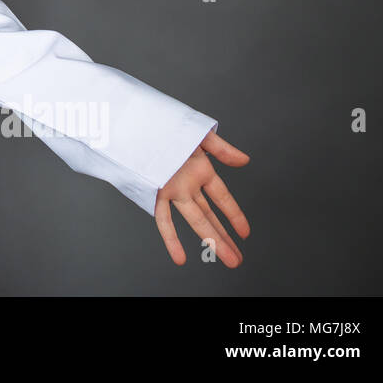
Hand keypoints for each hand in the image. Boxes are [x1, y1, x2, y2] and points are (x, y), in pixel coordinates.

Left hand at [154, 129, 249, 266]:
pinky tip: (179, 257)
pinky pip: (164, 220)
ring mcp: (173, 191)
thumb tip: (245, 160)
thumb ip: (222, 149)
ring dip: (211, 241)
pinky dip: (171, 239)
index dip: (235, 215)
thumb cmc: (166, 125)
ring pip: (196, 221)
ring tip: (225, 260)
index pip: (223, 198)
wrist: (136, 122)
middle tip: (237, 260)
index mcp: (200, 170)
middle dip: (225, 238)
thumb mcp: (198, 134)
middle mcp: (188, 184)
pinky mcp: (155, 193)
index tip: (245, 232)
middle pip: (211, 216)